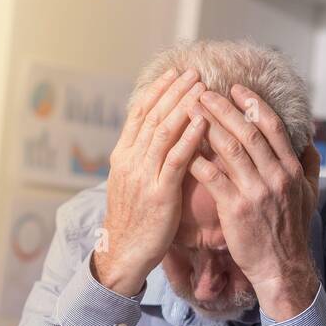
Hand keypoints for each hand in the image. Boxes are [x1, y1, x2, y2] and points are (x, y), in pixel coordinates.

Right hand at [93, 68, 208, 296]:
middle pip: (152, 115)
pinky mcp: (159, 194)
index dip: (158, 90)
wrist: (124, 253)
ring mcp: (143, 176)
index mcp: (122, 155)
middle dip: (174, 91)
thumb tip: (158, 135)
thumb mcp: (133, 183)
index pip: (140, 113)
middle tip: (193, 72)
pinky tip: (203, 123)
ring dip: (183, 107)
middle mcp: (129, 160)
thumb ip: (143, 158)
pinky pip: (175, 160)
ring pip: (162, 132)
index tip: (175, 73)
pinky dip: (189, 139)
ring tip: (201, 89)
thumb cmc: (135, 220)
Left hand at [189, 84, 320, 320]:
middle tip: (203, 92)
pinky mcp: (236, 210)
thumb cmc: (291, 232)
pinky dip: (199, 160)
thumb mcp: (309, 195)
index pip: (272, 127)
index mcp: (291, 170)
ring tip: (191, 110)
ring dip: (209, 127)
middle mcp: (276, 177)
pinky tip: (184, 148)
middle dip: (224, 108)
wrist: (281, 268)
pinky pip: (214, 178)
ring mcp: (256, 193)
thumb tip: (308, 141)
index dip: (253, 105)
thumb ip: (308, 165)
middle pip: (248, 132)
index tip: (235, 89)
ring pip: (231, 150)